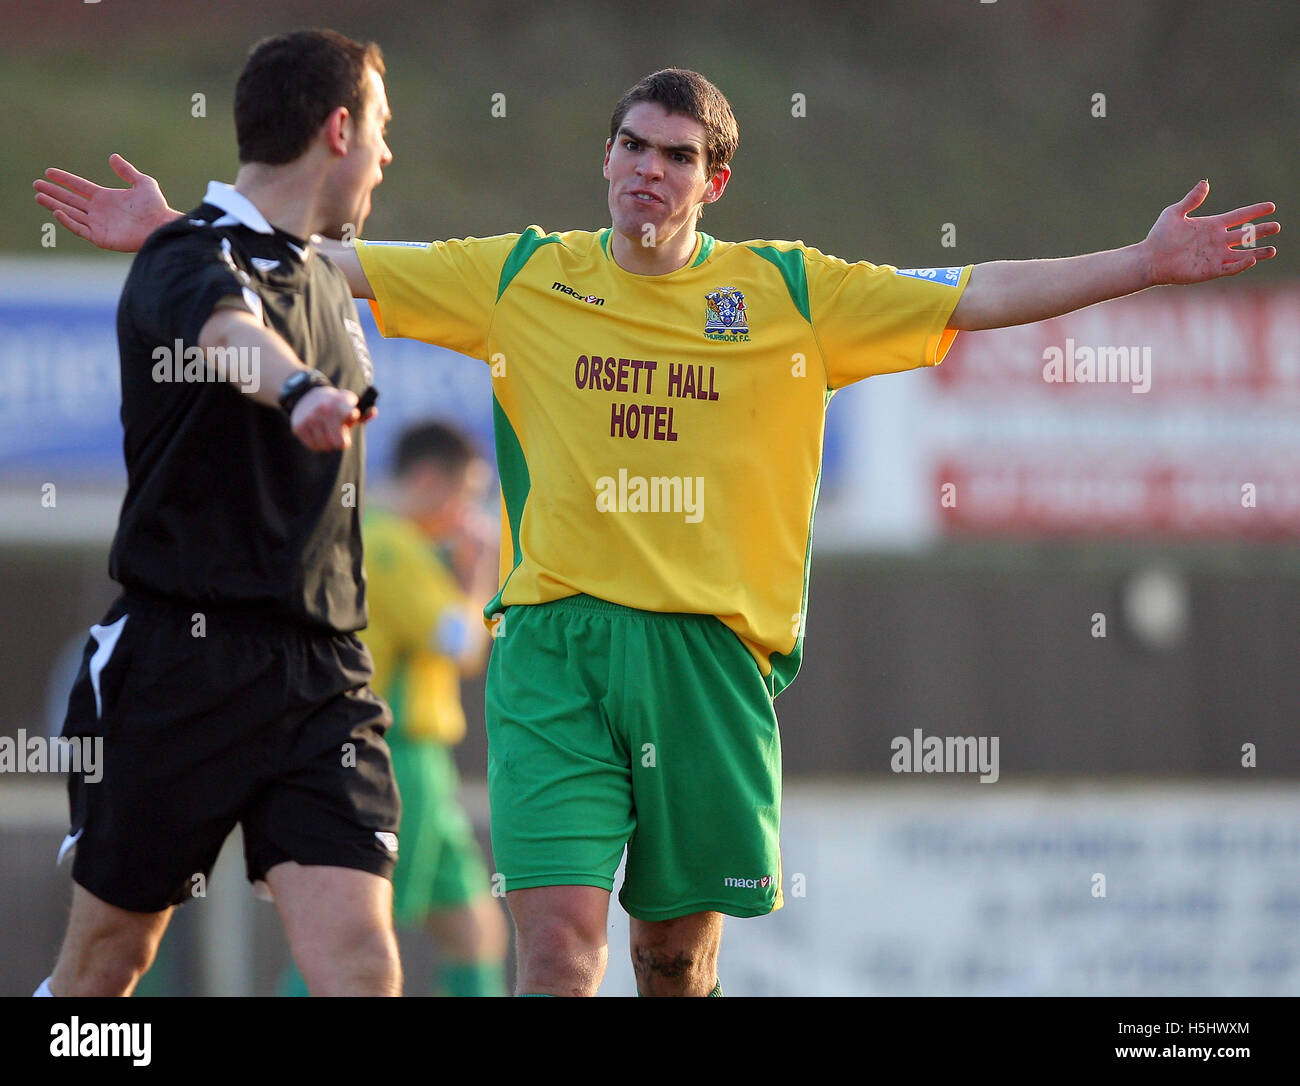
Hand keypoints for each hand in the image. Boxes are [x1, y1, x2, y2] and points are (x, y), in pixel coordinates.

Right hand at [33, 153, 176, 252]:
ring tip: (39, 195)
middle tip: (36, 184)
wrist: (162, 225)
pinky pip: (80, 229)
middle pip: (70, 200)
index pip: (79, 187)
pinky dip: (68, 221)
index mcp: (106, 198)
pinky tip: (57, 211)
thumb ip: (127, 171)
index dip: (64, 179)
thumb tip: (112, 157)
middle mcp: (99, 211)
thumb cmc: (156, 206)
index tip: (49, 172)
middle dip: (53, 192)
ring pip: (70, 213)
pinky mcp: (101, 237)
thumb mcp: (143, 183)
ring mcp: (99, 224)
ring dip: (54, 204)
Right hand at [290, 387, 375, 451]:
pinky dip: (318, 443)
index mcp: (338, 402)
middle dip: (342, 440)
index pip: (349, 415)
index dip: (350, 417)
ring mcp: (309, 419)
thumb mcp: (349, 403)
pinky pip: (314, 446)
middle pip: (340, 443)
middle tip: (340, 433)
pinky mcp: (298, 428)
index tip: (351, 414)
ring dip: (329, 442)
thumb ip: (364, 412)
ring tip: (328, 431)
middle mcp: (323, 410)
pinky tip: (318, 432)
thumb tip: (374, 412)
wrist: (305, 395)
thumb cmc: (335, 404)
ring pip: (327, 446)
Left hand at [1143, 179, 1278, 285]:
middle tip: (1277, 226)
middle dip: (1262, 231)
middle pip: (1246, 235)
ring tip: (1273, 250)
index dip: (1255, 211)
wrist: (1150, 259)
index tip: (1271, 206)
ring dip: (1258, 252)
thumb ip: (1192, 199)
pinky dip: (1242, 264)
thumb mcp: (1174, 213)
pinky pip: (1230, 268)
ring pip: (1242, 254)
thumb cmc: (1159, 236)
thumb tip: (1205, 182)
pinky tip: (1252, 258)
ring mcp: (1215, 256)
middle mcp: (1217, 240)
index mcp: (1212, 225)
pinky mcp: (1210, 271)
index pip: (1239, 216)